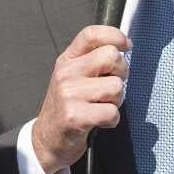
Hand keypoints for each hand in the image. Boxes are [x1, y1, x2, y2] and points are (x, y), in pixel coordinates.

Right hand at [29, 24, 130, 173]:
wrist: (47, 139)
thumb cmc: (68, 107)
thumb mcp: (73, 76)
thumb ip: (93, 60)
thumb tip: (122, 48)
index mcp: (67, 60)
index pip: (91, 34)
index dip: (115, 36)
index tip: (126, 46)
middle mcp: (66, 73)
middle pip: (111, 56)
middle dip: (121, 73)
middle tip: (111, 87)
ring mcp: (69, 94)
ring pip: (116, 86)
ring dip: (116, 100)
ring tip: (101, 106)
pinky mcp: (74, 116)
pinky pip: (111, 112)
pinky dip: (112, 120)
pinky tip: (99, 121)